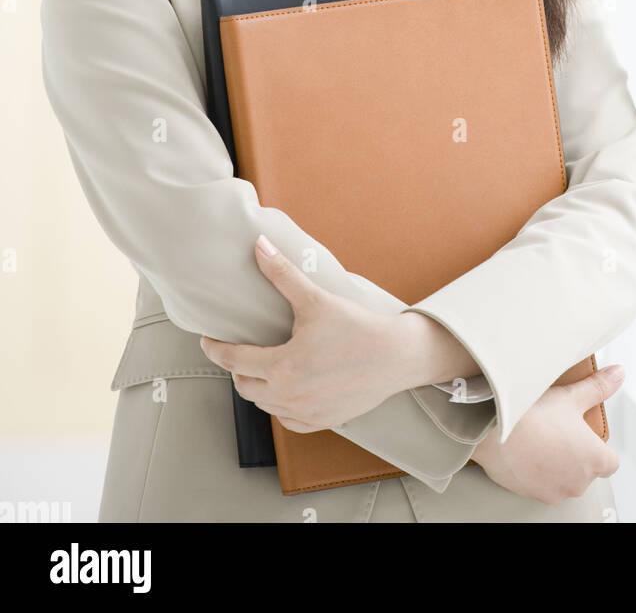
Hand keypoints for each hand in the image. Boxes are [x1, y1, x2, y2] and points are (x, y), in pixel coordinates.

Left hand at [199, 236, 407, 430]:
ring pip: (265, 405)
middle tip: (240, 352)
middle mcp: (288, 396)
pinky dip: (281, 405)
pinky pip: (288, 420)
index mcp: (281, 367)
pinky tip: (287, 390)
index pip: (233, 361)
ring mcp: (305, 413)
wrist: (395, 357)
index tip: (208, 340)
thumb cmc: (356, 327)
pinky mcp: (322, 422)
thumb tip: (258, 246)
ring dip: (259, 387)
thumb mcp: (315, 299)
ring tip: (263, 367)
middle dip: (237, 369)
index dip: (216, 349)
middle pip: (245, 386)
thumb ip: (282, 274)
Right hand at [470, 365, 624, 504]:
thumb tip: (617, 375)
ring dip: (557, 465)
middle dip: (576, 454)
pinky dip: (537, 472)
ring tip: (541, 438)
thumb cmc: (534, 416)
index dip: (599, 447)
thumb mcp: (571, 395)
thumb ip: (598, 387)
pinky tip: (526, 450)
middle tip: (560, 431)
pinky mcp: (533, 495)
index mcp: (595, 460)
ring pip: (564, 479)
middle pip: (586, 471)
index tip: (585, 434)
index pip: (610, 462)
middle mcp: (579, 482)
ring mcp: (556, 491)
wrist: (494, 432)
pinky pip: (541, 485)